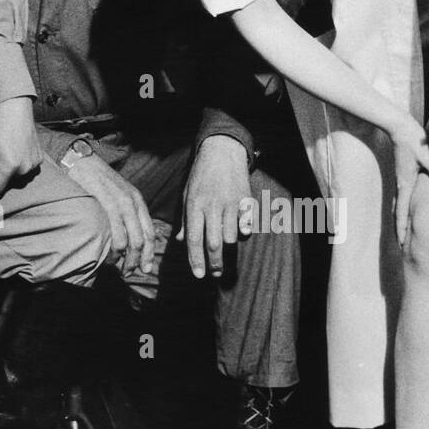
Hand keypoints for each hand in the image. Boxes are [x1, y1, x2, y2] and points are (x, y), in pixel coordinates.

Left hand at [0, 97, 40, 199]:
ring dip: (9, 172)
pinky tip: (15, 150)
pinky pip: (26, 171)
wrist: (15, 106)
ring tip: (5, 151)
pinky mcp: (40, 159)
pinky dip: (19, 165)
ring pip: (16, 180)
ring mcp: (34, 164)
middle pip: (5, 186)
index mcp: (9, 167)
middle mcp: (25, 169)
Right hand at [65, 155, 154, 275]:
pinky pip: (116, 234)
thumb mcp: (117, 191)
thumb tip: (128, 235)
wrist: (80, 160)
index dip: (149, 254)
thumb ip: (125, 210)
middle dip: (136, 261)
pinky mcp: (107, 205)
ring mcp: (120, 204)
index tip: (145, 269)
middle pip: (142, 240)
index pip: (150, 232)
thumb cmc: (95, 178)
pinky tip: (106, 257)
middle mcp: (132, 202)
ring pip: (130, 241)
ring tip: (114, 268)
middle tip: (127, 273)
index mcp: (137, 200)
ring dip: (123, 259)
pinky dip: (113, 251)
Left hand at [180, 135, 251, 278]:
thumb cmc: (201, 176)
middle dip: (214, 263)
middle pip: (214, 243)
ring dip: (228, 248)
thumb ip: (186, 220)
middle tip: (215, 274)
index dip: (196, 259)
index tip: (199, 275)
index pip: (194, 239)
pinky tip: (240, 233)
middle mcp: (212, 205)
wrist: (222, 152)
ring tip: (224, 252)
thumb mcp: (187, 195)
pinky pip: (247, 225)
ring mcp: (231, 203)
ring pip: (231, 237)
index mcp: (195, 205)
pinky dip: (244, 232)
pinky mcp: (246, 200)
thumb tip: (182, 242)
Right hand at [391, 118, 428, 247]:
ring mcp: (401, 180)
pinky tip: (405, 207)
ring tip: (401, 231)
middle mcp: (401, 184)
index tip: (400, 243)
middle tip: (400, 244)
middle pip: (398, 212)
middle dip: (399, 229)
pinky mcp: (403, 174)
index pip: (402, 212)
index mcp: (406, 184)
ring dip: (400, 219)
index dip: (401, 228)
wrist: (398, 127)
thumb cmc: (413, 141)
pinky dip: (402, 206)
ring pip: (399, 204)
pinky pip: (402, 196)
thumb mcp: (428, 157)